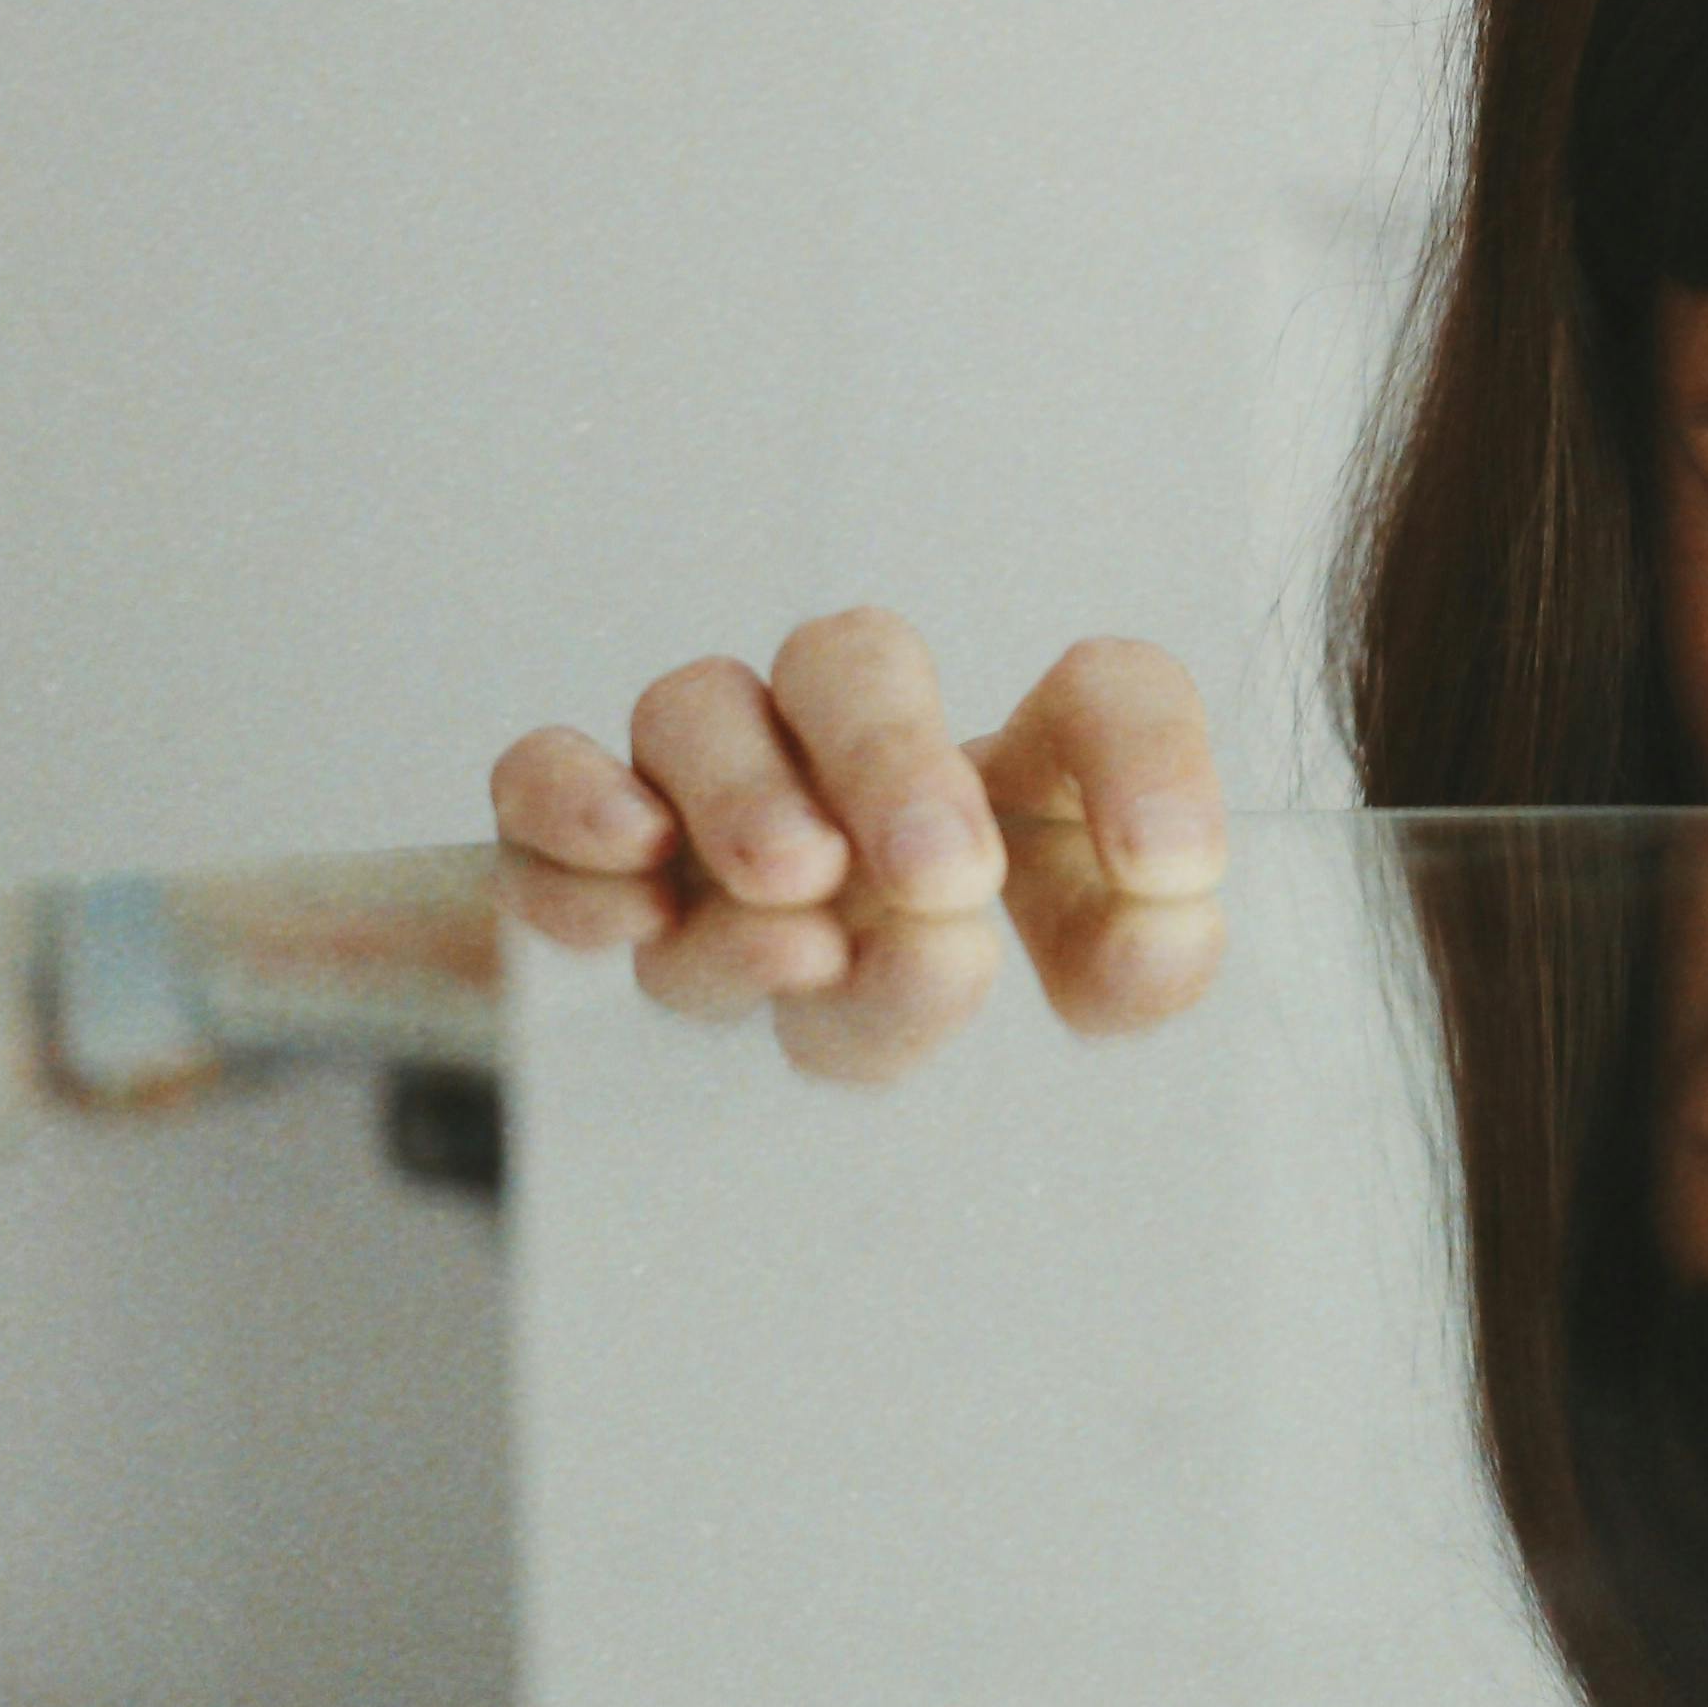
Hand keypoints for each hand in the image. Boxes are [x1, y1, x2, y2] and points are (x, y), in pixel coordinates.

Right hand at [486, 617, 1228, 1084]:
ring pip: (694, 704)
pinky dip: (568, 809)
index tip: (1167, 869)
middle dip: (895, 757)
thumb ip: (1144, 957)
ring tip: (798, 894)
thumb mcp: (1077, 987)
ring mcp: (706, 785)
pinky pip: (540, 780)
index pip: (1102, 692)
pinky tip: (636, 895)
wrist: (783, 1053)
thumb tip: (1156, 924)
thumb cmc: (947, 990)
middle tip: (942, 879)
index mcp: (1009, 770)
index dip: (1145, 755)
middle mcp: (847, 748)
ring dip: (743, 792)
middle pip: (853, 654)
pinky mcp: (580, 847)